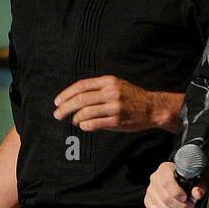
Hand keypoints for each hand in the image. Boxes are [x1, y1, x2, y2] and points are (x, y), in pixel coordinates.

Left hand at [52, 76, 181, 131]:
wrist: (151, 108)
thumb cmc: (131, 97)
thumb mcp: (116, 85)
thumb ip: (97, 88)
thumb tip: (75, 98)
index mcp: (108, 81)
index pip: (81, 86)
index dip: (66, 94)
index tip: (57, 102)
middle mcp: (110, 92)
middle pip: (80, 99)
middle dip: (65, 108)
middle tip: (57, 114)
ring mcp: (114, 107)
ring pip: (85, 112)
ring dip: (75, 118)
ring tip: (73, 121)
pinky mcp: (117, 120)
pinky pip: (94, 124)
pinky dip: (85, 125)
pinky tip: (83, 125)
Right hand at [144, 161, 205, 207]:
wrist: (181, 179)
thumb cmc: (189, 179)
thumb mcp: (198, 179)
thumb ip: (199, 186)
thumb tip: (197, 193)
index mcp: (165, 169)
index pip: (167, 183)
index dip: (177, 193)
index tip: (186, 198)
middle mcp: (155, 179)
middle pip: (165, 198)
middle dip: (181, 207)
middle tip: (190, 207)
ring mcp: (150, 191)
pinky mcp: (149, 201)